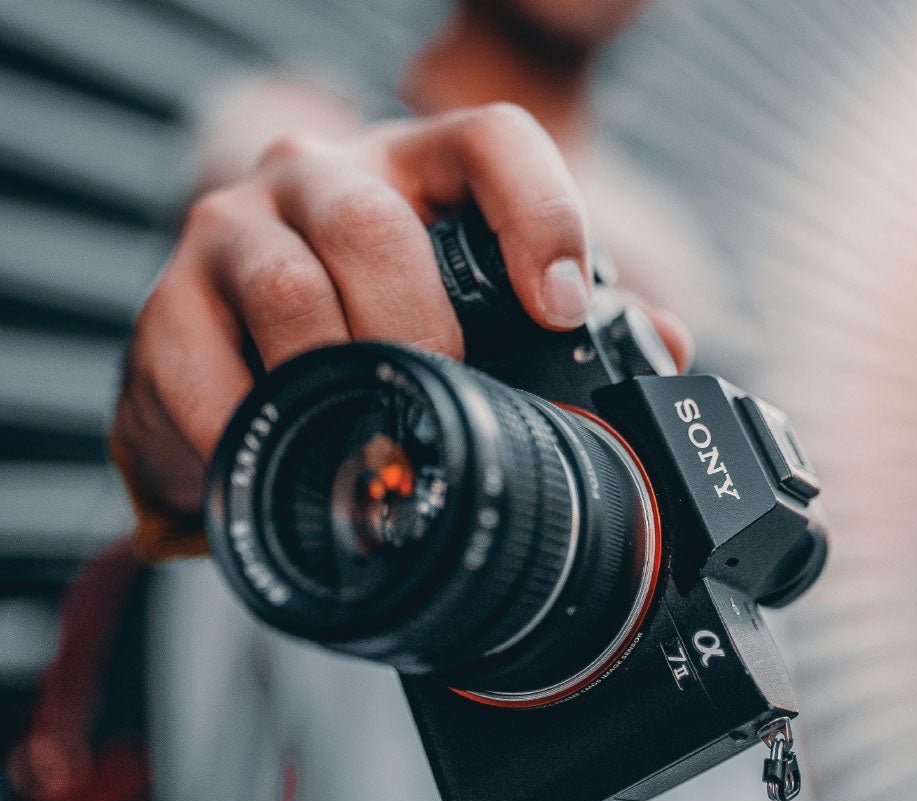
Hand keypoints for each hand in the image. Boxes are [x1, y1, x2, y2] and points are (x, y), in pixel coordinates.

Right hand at [113, 103, 690, 524]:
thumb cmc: (372, 327)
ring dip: (337, 376)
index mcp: (417, 175)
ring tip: (362, 435)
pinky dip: (249, 426)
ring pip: (286, 285)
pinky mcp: (169, 304)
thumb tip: (665, 349)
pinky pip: (201, 365)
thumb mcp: (470, 309)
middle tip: (442, 398)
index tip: (557, 311)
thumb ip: (564, 327)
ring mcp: (235, 233)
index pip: (488, 144)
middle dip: (418, 330)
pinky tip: (275, 456)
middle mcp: (320, 181)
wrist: (241, 360)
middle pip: (373, 226)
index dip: (536, 215)